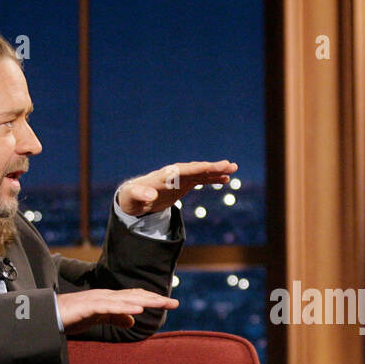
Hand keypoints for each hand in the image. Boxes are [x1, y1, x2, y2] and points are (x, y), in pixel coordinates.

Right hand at [56, 288, 178, 333]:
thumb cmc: (73, 315)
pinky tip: (138, 310)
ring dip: (145, 301)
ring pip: (126, 299)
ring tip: (161, 304)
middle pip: (135, 296)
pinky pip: (110, 307)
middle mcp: (106, 296)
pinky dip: (125, 308)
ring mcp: (98, 300)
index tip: (170, 304)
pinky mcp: (89, 306)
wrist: (49, 314)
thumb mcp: (99, 318)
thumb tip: (133, 322)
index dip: (153, 300)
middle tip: (175, 304)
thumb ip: (115, 318)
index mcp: (110, 299)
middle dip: (155, 299)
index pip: (135, 297)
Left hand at [116, 160, 237, 216]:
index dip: (197, 169)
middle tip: (229, 165)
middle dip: (212, 167)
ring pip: (201, 172)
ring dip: (217, 170)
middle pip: (196, 168)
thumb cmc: (131, 198)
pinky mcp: (183, 184)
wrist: (132, 198)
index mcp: (163, 176)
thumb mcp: (131, 198)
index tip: (210, 167)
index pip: (182, 170)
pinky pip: (201, 179)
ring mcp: (180, 178)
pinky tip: (226, 179)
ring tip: (233, 168)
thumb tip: (151, 196)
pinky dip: (213, 178)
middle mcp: (174, 174)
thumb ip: (140, 195)